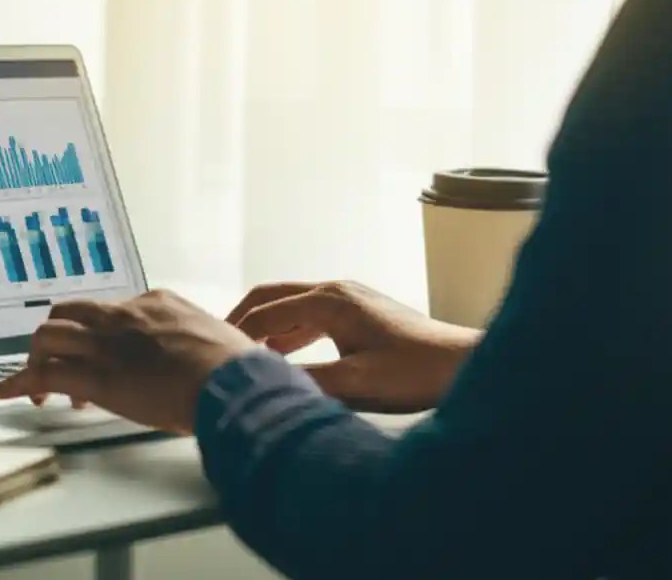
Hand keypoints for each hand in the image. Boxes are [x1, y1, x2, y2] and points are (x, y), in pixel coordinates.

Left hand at [0, 290, 256, 433]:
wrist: (232, 384)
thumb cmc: (237, 371)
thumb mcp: (222, 343)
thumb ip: (205, 347)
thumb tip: (217, 361)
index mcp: (158, 303)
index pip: (113, 309)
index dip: (103, 335)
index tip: (105, 356)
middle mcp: (126, 315)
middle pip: (70, 311)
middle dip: (58, 335)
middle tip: (60, 362)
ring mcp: (107, 343)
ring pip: (48, 335)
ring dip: (36, 358)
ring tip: (37, 385)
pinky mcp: (95, 376)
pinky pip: (44, 374)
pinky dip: (19, 382)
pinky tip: (8, 393)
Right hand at [227, 281, 480, 412]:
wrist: (460, 363)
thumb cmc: (414, 371)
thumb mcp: (356, 382)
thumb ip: (306, 380)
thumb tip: (263, 383)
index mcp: (329, 300)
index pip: (266, 312)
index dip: (236, 335)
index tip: (211, 357)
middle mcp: (334, 290)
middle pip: (271, 295)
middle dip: (240, 318)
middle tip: (213, 345)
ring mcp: (347, 298)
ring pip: (289, 305)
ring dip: (263, 326)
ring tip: (238, 354)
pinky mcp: (357, 311)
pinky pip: (308, 316)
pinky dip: (286, 333)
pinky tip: (278, 357)